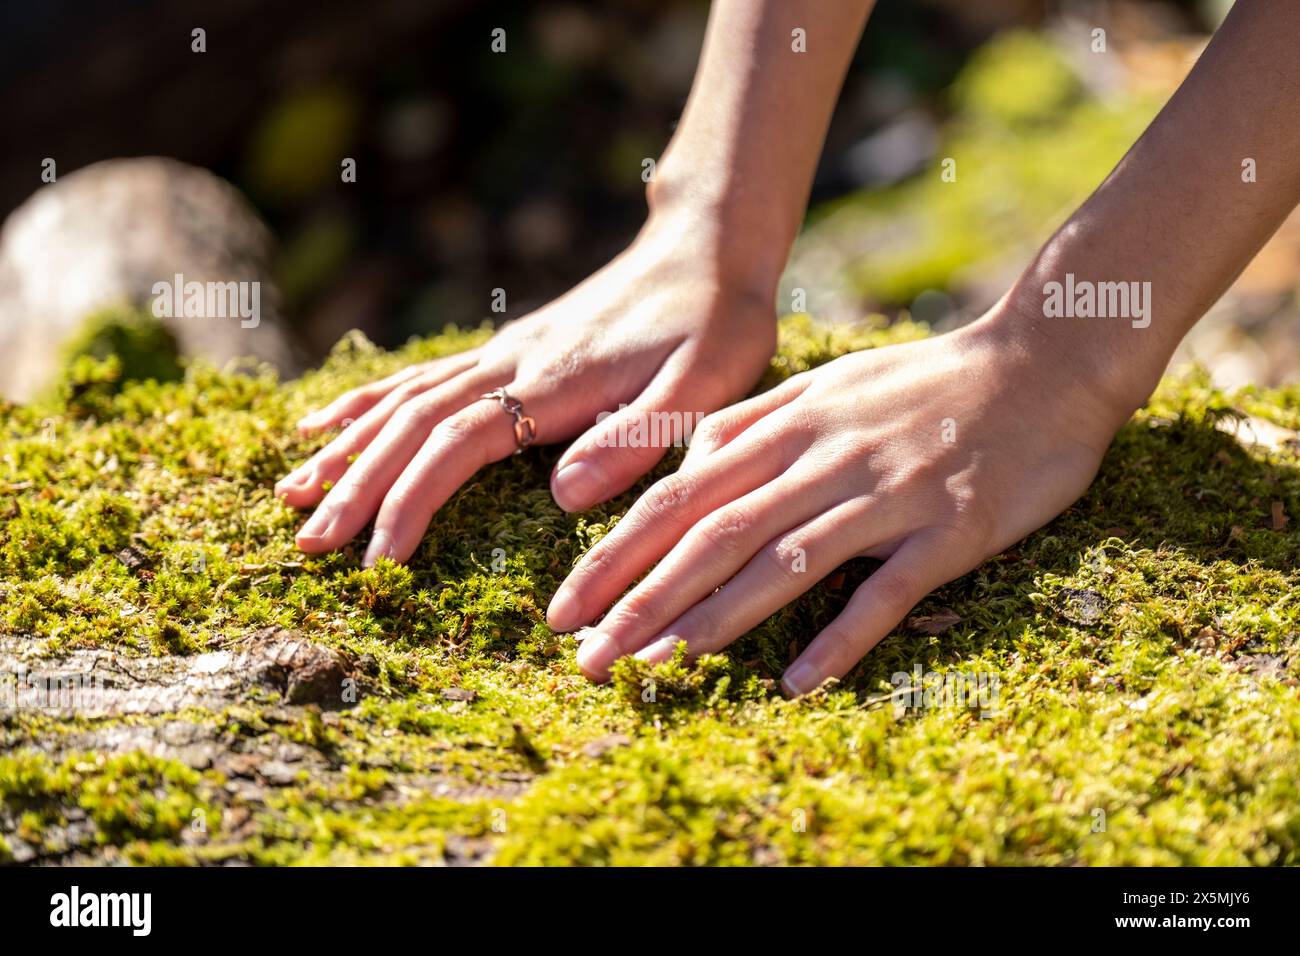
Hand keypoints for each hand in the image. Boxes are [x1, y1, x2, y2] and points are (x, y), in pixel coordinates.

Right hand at [275, 213, 777, 566]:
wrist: (706, 249)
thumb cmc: (715, 324)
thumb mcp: (703, 385)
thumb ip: (638, 438)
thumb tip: (563, 496)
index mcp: (553, 382)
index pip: (458, 444)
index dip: (411, 501)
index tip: (378, 559)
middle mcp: (511, 362)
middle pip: (411, 425)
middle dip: (356, 486)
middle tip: (308, 544)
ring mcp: (502, 352)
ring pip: (403, 399)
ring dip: (346, 447)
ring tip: (291, 493)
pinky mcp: (507, 349)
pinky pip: (421, 377)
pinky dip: (368, 402)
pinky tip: (330, 423)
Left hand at [547, 313, 1134, 694]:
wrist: (1043, 361)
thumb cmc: (923, 383)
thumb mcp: (823, 384)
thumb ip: (751, 425)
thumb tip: (683, 469)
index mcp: (788, 425)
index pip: (681, 497)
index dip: (618, 553)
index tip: (569, 605)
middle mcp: (824, 458)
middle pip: (715, 534)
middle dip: (643, 599)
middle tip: (589, 657)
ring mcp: (887, 492)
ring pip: (785, 560)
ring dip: (716, 618)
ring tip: (660, 666)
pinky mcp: (950, 527)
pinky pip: (886, 589)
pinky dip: (840, 635)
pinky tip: (796, 680)